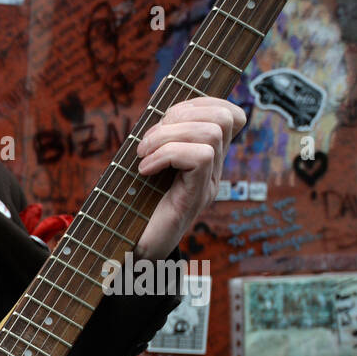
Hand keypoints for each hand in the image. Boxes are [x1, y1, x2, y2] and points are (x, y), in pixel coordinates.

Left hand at [134, 97, 246, 259]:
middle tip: (148, 142)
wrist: (127, 252)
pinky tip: (145, 170)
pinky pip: (199, 156)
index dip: (200, 103)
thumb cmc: (131, 208)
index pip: (228, 114)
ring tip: (143, 156)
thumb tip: (158, 111)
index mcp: (205, 158)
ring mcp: (208, 185)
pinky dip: (166, 154)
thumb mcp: (144, 164)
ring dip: (168, 136)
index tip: (166, 118)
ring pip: (211, 133)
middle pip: (224, 117)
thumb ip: (157, 139)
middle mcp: (214, 170)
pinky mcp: (196, 198)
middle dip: (180, 115)